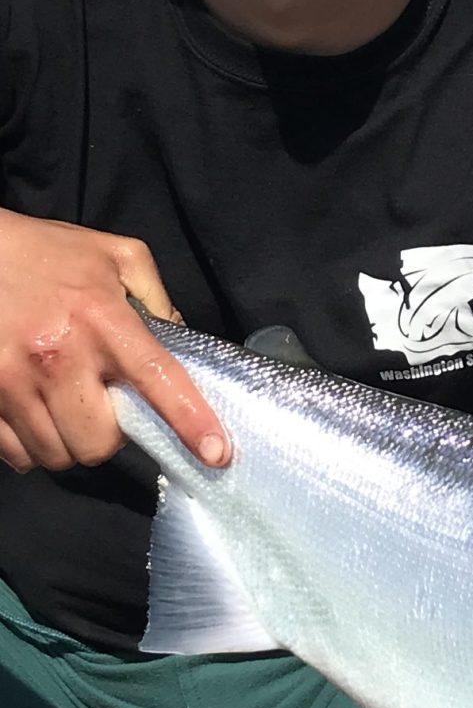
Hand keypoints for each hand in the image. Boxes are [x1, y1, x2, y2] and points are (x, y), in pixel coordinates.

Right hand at [0, 210, 229, 475]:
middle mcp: (57, 354)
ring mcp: (13, 380)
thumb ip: (154, 296)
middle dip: (106, 435)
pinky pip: (18, 454)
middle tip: (100, 405)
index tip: (216, 453)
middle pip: (98, 443)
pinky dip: (31, 445)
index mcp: (100, 317)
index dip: (189, 420)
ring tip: (64, 405)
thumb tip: (180, 339)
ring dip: (68, 441)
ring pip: (56, 454)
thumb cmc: (47, 253)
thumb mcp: (115, 255)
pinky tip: (33, 412)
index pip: (155, 377)